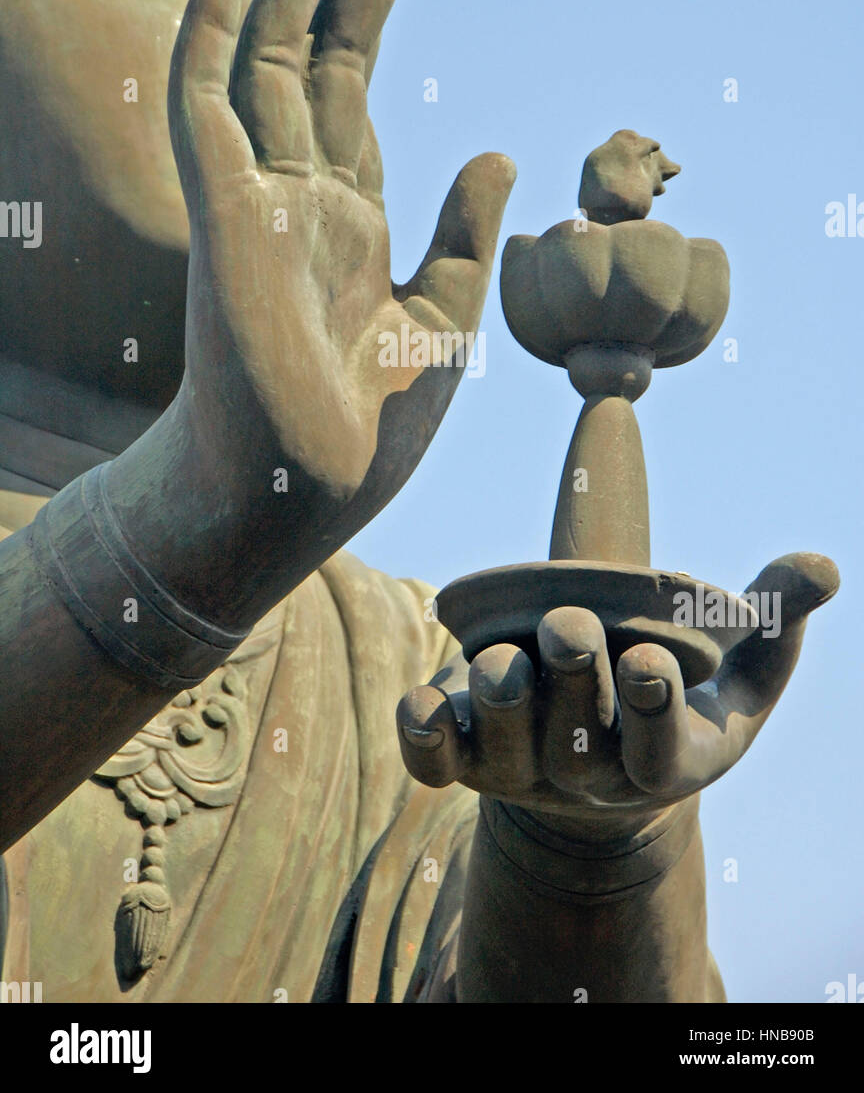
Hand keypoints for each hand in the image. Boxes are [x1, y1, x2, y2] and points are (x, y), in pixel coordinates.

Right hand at [130, 0, 512, 610]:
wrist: (306, 496)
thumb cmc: (368, 426)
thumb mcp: (442, 320)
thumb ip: (462, 234)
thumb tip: (496, 148)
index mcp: (351, 211)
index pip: (355, 76)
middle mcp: (300, 191)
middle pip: (315, 50)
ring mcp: (258, 199)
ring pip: (261, 59)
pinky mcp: (226, 219)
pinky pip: (205, 109)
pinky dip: (206, 33)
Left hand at [397, 553, 838, 838]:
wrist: (597, 764)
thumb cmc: (680, 702)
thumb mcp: (741, 673)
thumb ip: (779, 619)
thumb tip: (820, 564)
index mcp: (663, 762)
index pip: (658, 753)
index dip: (649, 711)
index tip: (645, 659)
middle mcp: (587, 778)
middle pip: (573, 740)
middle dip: (570, 675)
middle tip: (570, 624)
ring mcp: (520, 773)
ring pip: (502, 743)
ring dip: (500, 695)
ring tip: (505, 654)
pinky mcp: (463, 760)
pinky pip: (432, 760)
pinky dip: (423, 730)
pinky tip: (423, 696)